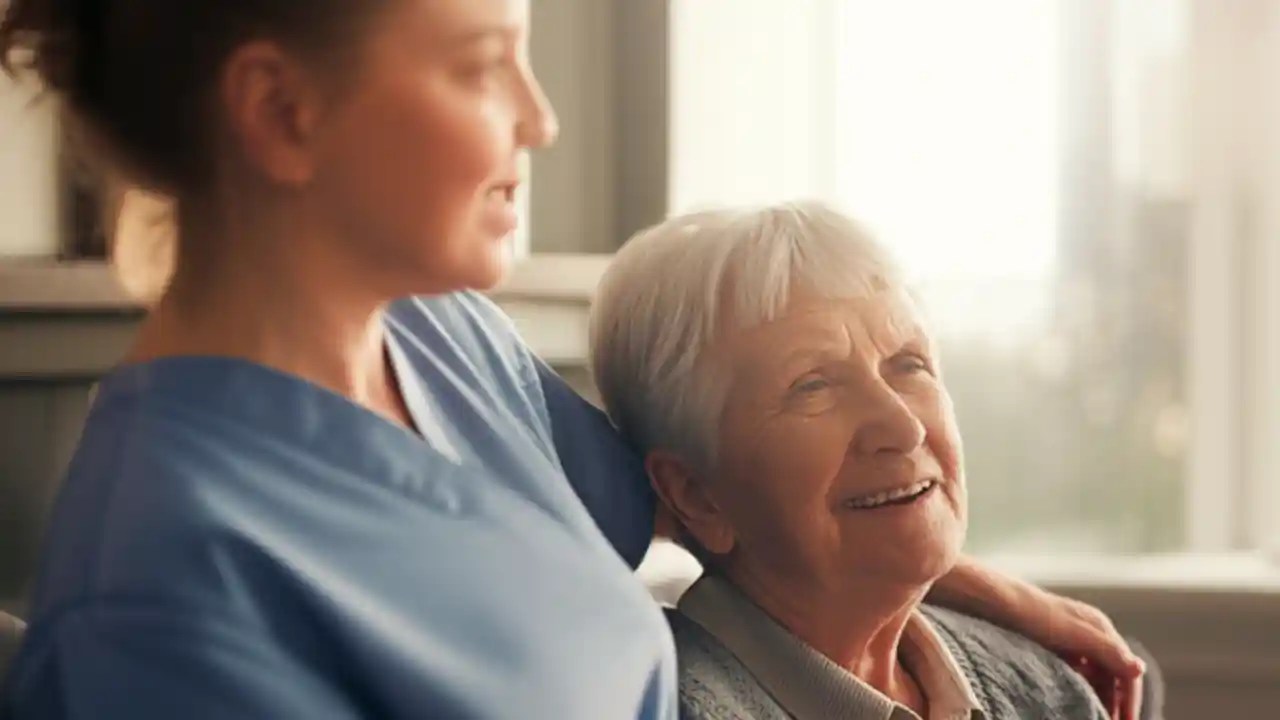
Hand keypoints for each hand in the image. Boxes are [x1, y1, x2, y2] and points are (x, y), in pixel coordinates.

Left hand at [929, 558, 1145, 718]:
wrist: (986, 597)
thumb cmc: (1027, 612)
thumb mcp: (1068, 633)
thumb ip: (1104, 650)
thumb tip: (1138, 669)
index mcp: (1099, 627)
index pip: (1127, 670)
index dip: (1129, 701)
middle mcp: (1087, 631)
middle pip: (1111, 675)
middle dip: (1114, 703)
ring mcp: (1068, 638)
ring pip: (1092, 676)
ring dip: (1096, 698)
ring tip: (1090, 718)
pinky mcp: (1049, 644)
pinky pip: (1072, 672)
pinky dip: (1077, 690)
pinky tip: (1070, 704)